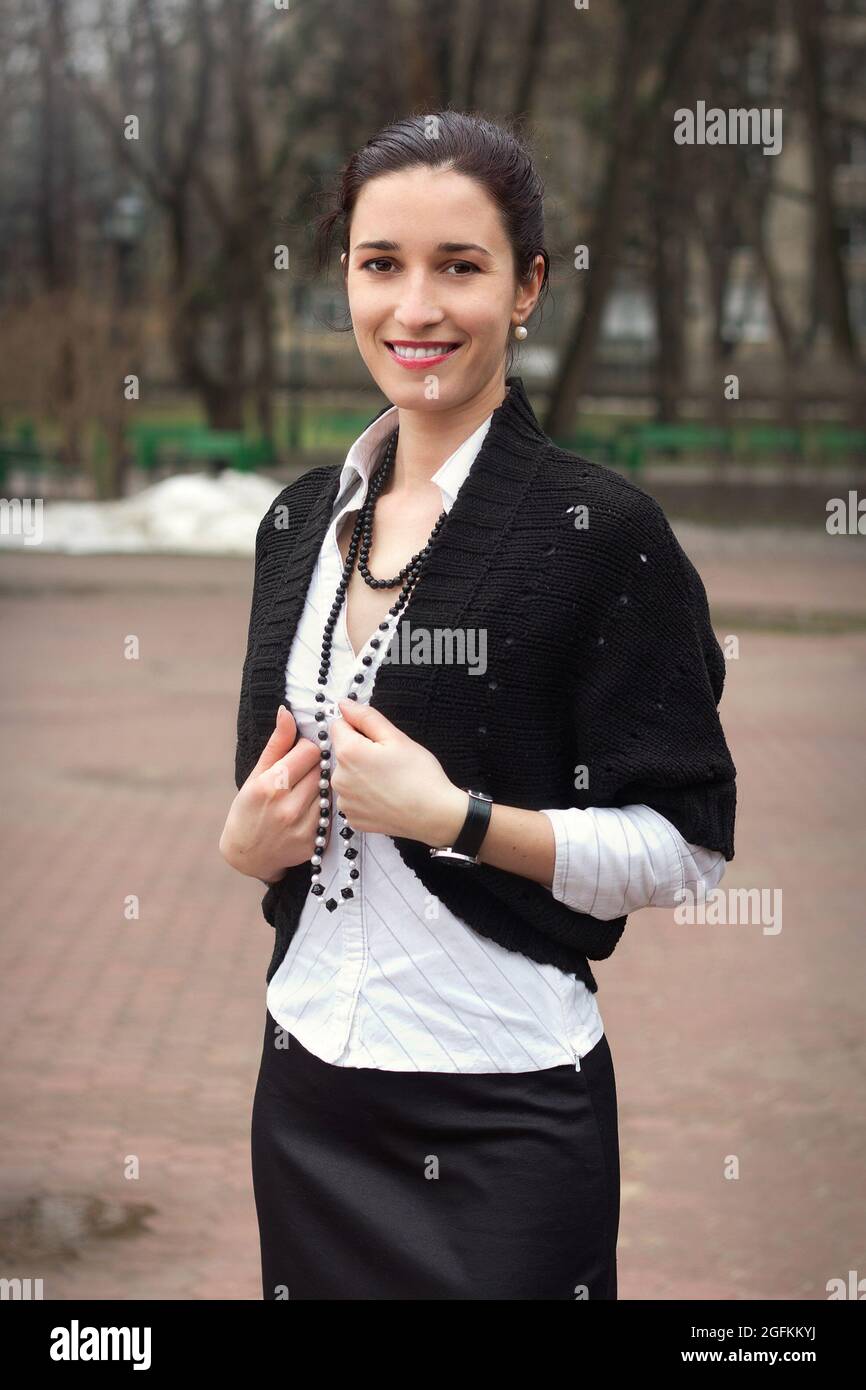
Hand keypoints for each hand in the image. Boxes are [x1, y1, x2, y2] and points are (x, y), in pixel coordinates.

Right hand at [219, 705, 328, 880]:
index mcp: (270, 784)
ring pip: (330, 790)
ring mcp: (303, 826)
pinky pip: (331, 812)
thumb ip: (277, 743)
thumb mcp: (256, 774)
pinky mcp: (315, 841)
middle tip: (302, 774)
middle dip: (315, 767)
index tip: (298, 756)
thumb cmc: (249, 808)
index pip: (310, 751)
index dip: (306, 750)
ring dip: (322, 787)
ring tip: (305, 791)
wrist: (248, 854)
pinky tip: (309, 809)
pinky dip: (324, 807)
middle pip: (323, 770)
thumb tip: (286, 711)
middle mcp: (288, 806)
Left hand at [329, 698, 467, 845]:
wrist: (435, 815)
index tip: (379, 740)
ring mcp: (344, 801)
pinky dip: (365, 796)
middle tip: (389, 762)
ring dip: (361, 775)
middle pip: (342, 753)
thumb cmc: (419, 775)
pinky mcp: (352, 818)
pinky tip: (385, 797)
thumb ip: (366, 717)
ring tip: (388, 781)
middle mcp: (338, 779)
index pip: (339, 726)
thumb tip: (343, 704)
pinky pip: (352, 798)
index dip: (359, 728)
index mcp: (348, 753)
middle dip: (361, 752)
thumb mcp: (396, 737)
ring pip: (347, 776)